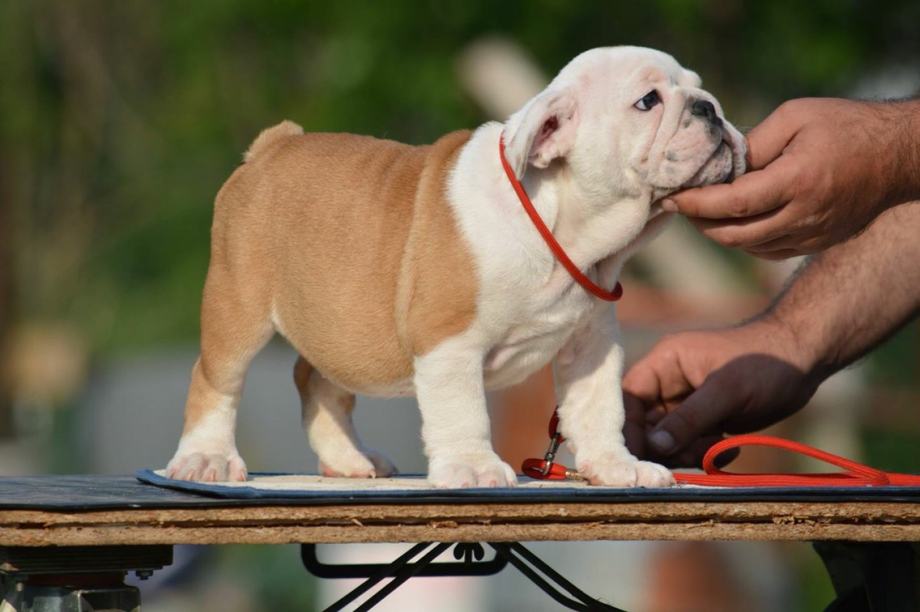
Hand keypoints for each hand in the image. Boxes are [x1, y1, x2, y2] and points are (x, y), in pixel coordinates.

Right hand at [622, 319, 824, 467]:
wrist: (804, 361)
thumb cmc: (764, 364)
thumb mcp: (725, 390)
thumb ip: (688, 419)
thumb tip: (653, 447)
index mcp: (664, 364)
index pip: (628, 399)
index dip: (627, 428)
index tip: (631, 459)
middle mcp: (668, 384)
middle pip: (645, 425)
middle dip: (665, 446)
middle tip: (691, 455)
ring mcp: (685, 404)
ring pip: (667, 441)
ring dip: (688, 452)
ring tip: (717, 447)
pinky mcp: (703, 420)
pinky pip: (689, 445)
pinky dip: (704, 453)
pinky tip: (729, 448)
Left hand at [665, 98, 916, 257]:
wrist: (897, 156)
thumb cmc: (845, 126)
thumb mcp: (796, 116)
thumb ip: (754, 143)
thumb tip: (718, 164)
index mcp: (798, 180)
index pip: (734, 203)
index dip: (696, 204)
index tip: (671, 197)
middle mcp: (804, 215)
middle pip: (735, 234)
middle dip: (699, 222)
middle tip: (679, 205)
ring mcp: (812, 234)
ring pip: (748, 247)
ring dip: (718, 232)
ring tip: (699, 212)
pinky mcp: (816, 243)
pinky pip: (768, 251)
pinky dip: (743, 240)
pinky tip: (731, 222)